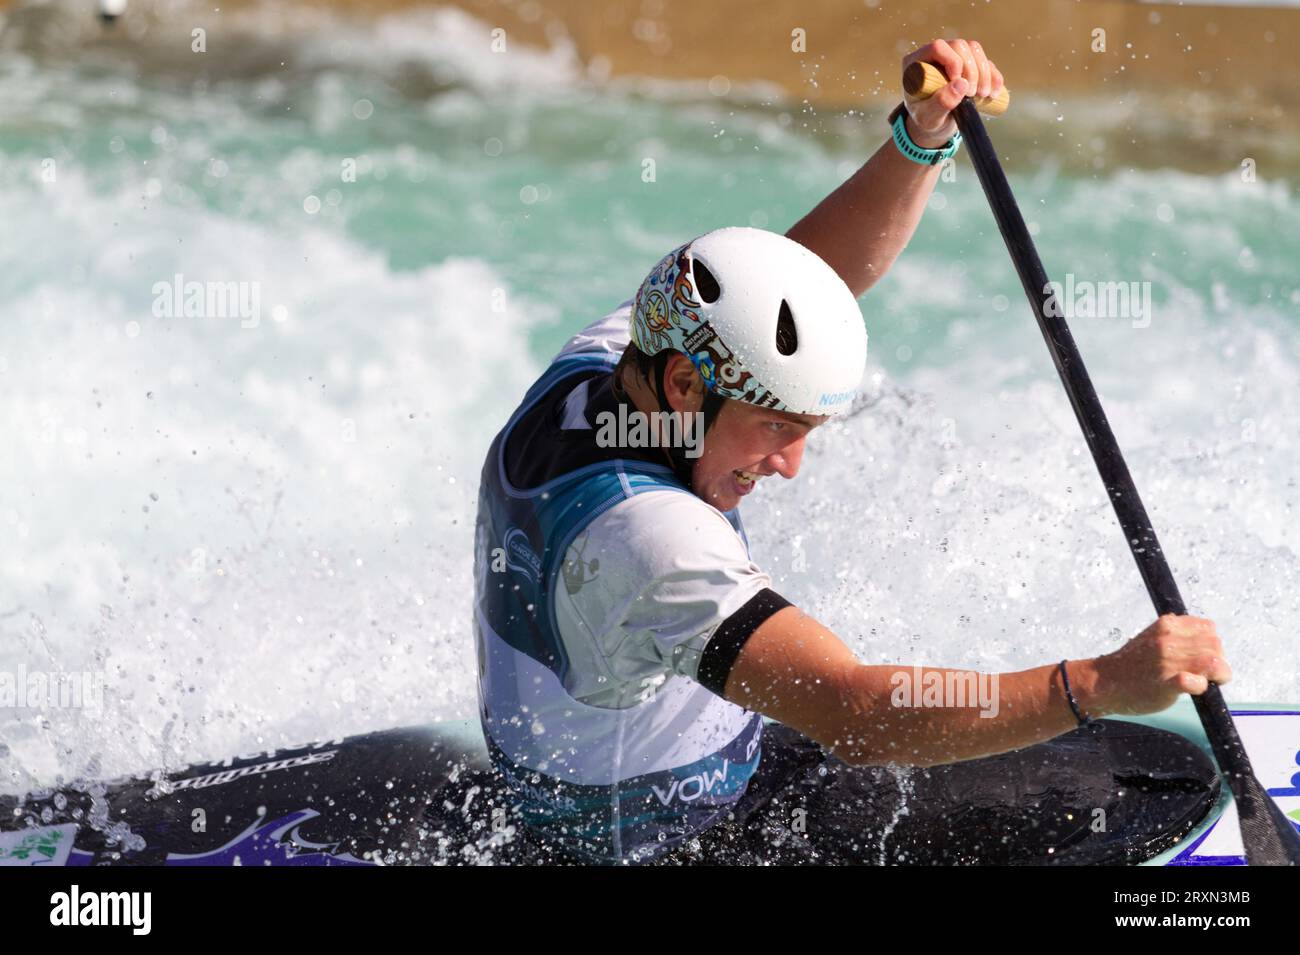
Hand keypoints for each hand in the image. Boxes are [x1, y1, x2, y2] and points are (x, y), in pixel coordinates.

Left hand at [900, 38, 1004, 147]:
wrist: (935, 125)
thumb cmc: (926, 119)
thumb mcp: (929, 117)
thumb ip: (941, 102)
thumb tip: (962, 83)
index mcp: (917, 62)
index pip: (938, 47)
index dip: (953, 61)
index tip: (959, 83)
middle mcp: (935, 55)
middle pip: (960, 46)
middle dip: (971, 70)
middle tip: (972, 94)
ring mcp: (953, 57)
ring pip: (975, 50)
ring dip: (984, 72)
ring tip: (983, 95)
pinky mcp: (969, 65)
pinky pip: (986, 62)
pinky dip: (994, 76)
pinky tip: (994, 93)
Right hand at [1083, 614, 1232, 716]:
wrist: (1105, 682)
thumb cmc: (1131, 664)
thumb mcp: (1151, 636)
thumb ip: (1175, 634)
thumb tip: (1204, 638)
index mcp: (1166, 625)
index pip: (1208, 627)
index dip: (1212, 643)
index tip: (1205, 655)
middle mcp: (1168, 640)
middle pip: (1215, 645)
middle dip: (1218, 660)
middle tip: (1209, 674)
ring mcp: (1167, 661)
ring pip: (1213, 662)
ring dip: (1217, 675)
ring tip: (1207, 682)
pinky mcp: (1167, 683)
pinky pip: (1195, 682)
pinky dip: (1200, 686)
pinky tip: (1193, 689)